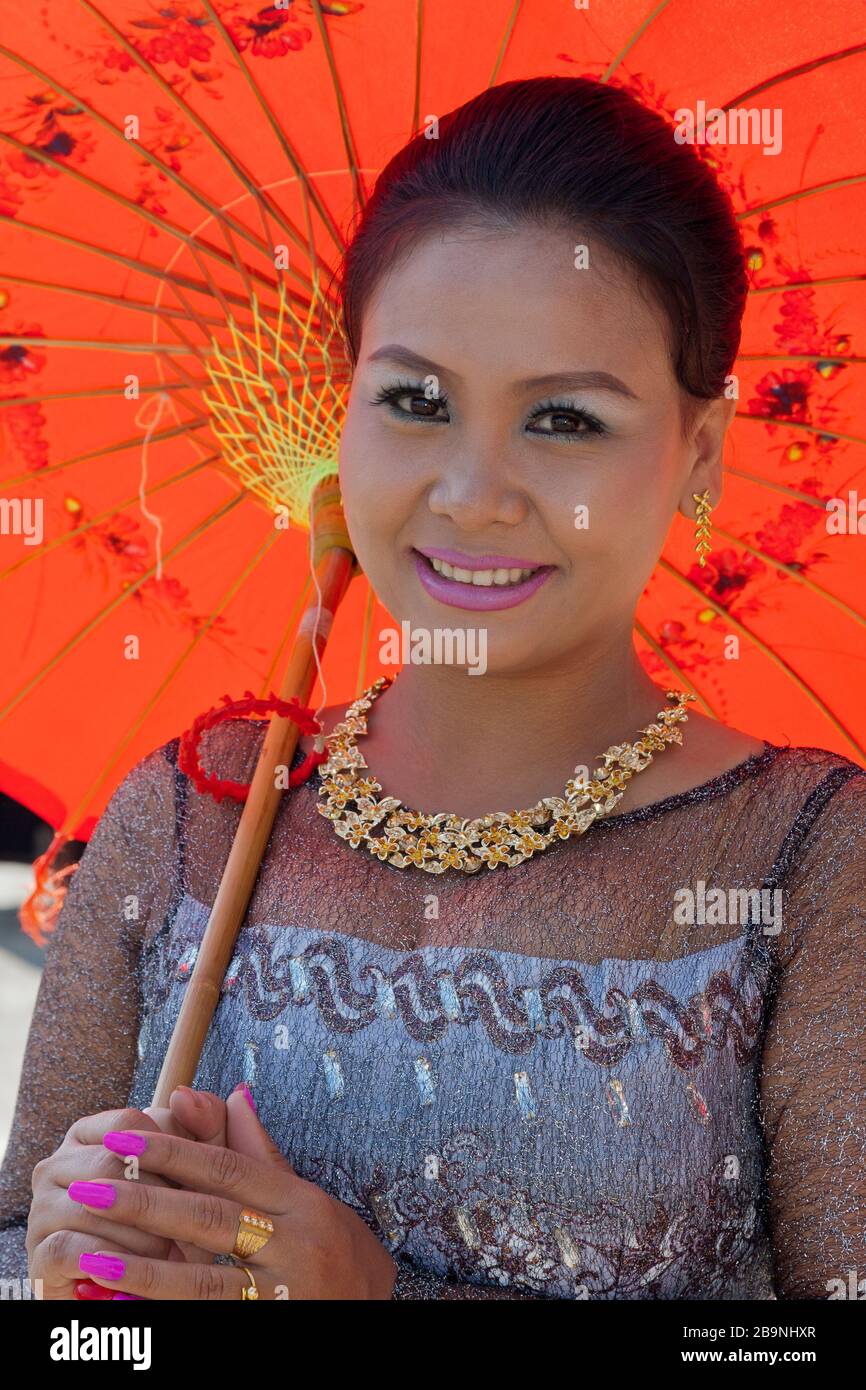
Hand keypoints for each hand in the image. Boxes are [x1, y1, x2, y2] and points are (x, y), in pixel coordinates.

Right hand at [27, 1087, 228, 1299]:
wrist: (136, 1291)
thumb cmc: (172, 1224)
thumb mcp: (198, 1174)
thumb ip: (207, 1128)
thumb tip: (200, 1092)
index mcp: (93, 1133)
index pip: (134, 1121)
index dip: (172, 1150)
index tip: (197, 1181)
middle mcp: (59, 1163)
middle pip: (116, 1160)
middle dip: (162, 1196)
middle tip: (193, 1224)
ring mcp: (43, 1207)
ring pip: (100, 1203)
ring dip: (146, 1235)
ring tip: (172, 1255)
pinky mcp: (40, 1253)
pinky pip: (77, 1248)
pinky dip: (115, 1262)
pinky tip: (136, 1272)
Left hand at [66, 1086, 397, 1299]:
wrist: (379, 1319)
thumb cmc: (338, 1253)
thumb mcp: (309, 1199)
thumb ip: (261, 1153)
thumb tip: (232, 1092)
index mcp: (302, 1204)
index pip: (228, 1169)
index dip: (174, 1151)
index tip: (123, 1135)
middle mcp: (296, 1246)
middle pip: (211, 1218)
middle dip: (146, 1200)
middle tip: (90, 1184)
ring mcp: (283, 1296)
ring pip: (204, 1280)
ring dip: (144, 1268)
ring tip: (93, 1252)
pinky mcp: (269, 1332)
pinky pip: (210, 1319)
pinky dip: (167, 1312)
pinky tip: (126, 1306)